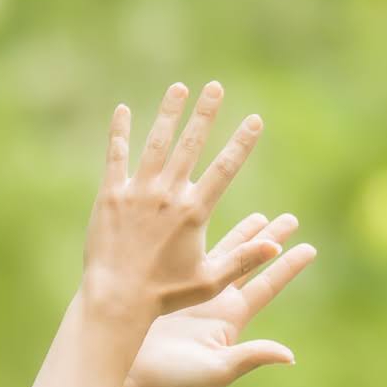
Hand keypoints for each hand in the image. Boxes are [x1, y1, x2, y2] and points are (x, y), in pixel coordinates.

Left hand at [80, 80, 266, 321]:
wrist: (116, 299)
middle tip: (216, 87)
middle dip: (205, 114)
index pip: (224, 169)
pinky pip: (115, 157)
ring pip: (156, 144)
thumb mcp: (210, 280)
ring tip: (179, 88)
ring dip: (168, 114)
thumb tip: (276, 246)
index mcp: (194, 212)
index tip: (255, 120)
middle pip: (190, 146)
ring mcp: (137, 193)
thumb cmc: (165, 295)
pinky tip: (121, 110)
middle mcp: (167, 195)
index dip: (242, 143)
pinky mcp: (110, 197)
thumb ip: (243, 259)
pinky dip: (119, 133)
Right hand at [125, 219, 311, 386]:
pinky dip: (205, 235)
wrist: (133, 372)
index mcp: (232, 318)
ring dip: (244, 234)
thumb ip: (251, 357)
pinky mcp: (171, 285)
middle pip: (253, 264)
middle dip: (272, 241)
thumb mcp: (218, 369)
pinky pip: (194, 254)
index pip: (267, 287)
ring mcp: (195, 292)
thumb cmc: (176, 376)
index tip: (310, 249)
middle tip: (291, 219)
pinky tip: (210, 218)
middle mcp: (218, 301)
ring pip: (226, 254)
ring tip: (261, 215)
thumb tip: (289, 356)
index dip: (288, 268)